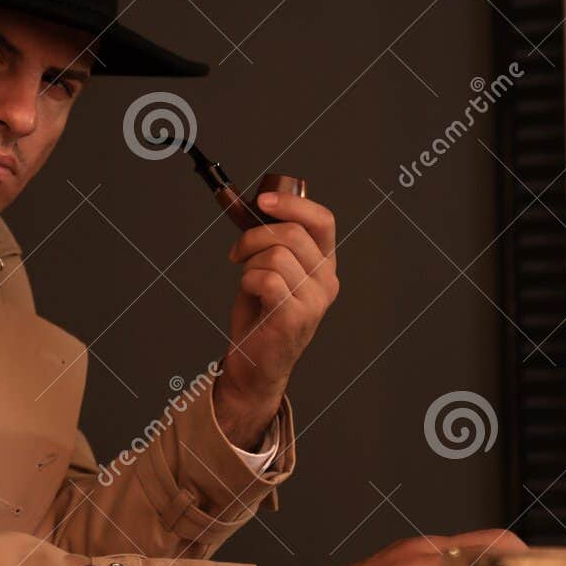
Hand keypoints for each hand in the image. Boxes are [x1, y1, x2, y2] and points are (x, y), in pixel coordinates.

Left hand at [212, 191, 338, 448]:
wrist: (254, 365)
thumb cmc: (260, 315)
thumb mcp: (272, 269)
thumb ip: (274, 241)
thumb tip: (259, 206)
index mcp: (325, 265)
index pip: (323, 220)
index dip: (293, 204)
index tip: (263, 201)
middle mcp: (327, 281)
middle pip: (292, 233)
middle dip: (254, 236)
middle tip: (238, 252)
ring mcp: (314, 300)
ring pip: (275, 254)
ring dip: (249, 262)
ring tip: (247, 279)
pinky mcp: (295, 317)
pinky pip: (265, 278)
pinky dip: (247, 280)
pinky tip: (249, 294)